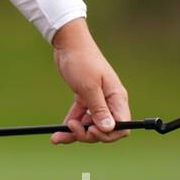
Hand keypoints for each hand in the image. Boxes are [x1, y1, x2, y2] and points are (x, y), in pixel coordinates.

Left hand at [50, 18, 130, 144]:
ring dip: (76, 133)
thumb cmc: (81, 60)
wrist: (68, 43)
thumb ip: (98, 109)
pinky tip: (57, 135)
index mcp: (117, 98)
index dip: (108, 134)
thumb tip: (109, 129)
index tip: (91, 130)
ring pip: (90, 125)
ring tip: (57, 136)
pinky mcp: (84, 98)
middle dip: (89, 134)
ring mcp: (97, 100)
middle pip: (104, 129)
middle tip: (72, 127)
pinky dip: (70, 125)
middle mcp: (109, 101)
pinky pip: (80, 118)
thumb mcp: (89, 87)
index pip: (122, 126)